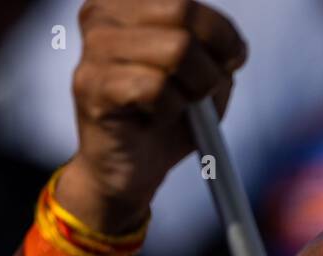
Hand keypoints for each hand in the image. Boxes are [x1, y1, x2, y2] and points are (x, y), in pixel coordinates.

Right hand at [57, 0, 247, 233]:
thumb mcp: (206, 77)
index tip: (232, 61)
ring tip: (172, 108)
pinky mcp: (91, 85)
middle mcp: (102, 13)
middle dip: (209, 60)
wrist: (131, 171)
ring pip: (176, 50)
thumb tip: (232, 47)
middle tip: (201, 93)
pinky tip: (152, 120)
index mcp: (126, 2)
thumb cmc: (168, 117)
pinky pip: (157, 88)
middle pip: (183, 12)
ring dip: (191, 91)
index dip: (222, 32)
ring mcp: (93, 47)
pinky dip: (170, 111)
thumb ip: (218, 49)